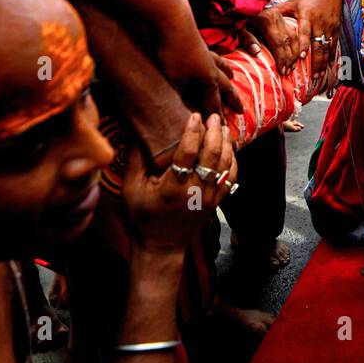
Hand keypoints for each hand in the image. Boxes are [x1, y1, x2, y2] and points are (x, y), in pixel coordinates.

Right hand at [122, 112, 238, 254]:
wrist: (161, 247)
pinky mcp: (217, 202)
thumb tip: (137, 134)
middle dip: (214, 131)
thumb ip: (134, 161)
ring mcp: (210, 197)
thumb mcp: (130, 190)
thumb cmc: (142, 218)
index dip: (193, 131)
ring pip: (226, 163)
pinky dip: (233, 159)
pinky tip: (229, 147)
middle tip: (213, 115)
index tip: (194, 114)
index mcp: (173, 187)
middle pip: (212, 154)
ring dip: (226, 142)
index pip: (188, 152)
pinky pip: (232, 176)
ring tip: (222, 126)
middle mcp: (196, 191)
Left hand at [150, 2, 240, 113]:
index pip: (214, 104)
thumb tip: (188, 110)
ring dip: (228, 76)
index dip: (218, 117)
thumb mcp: (175, 81)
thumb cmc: (173, 53)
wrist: (173, 20)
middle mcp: (211, 69)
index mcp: (207, 80)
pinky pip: (214, 56)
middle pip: (225, 87)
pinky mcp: (199, 44)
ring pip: (223, 67)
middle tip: (240, 110)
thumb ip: (184, 97)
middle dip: (232, 100)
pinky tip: (212, 60)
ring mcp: (206, 55)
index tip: (223, 129)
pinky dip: (217, 61)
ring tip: (233, 79)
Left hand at [245, 8, 301, 73]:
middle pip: (288, 41)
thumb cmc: (241, 22)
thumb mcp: (240, 29)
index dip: (281, 58)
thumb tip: (256, 51)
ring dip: (295, 54)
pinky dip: (298, 46)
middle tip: (288, 71)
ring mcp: (282, 18)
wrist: (244, 9)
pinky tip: (296, 56)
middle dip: (290, 58)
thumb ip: (247, 39)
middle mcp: (277, 17)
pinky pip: (295, 34)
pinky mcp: (285, 19)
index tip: (282, 70)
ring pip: (294, 38)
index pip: (278, 42)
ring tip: (292, 67)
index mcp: (266, 19)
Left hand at [268, 0, 344, 75]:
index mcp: (307, 15)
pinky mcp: (336, 28)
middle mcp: (319, 22)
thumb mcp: (292, 1)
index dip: (303, 45)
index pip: (305, 32)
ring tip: (318, 76)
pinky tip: (329, 68)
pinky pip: (334, 46)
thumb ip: (279, 11)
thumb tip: (259, 16)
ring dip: (323, 63)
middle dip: (316, 62)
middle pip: (318, 44)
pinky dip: (332, 57)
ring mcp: (329, 26)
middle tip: (312, 76)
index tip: (301, 57)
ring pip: (327, 48)